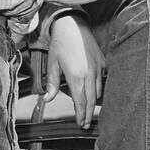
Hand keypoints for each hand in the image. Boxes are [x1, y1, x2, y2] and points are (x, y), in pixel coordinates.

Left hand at [45, 14, 104, 128]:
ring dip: (94, 104)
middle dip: (89, 114)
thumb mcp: (52, 64)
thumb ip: (51, 83)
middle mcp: (89, 74)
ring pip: (98, 92)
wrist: (73, 25)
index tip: (80, 123)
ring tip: (89, 112)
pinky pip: (102, 81)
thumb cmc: (60, 44)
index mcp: (76, 76)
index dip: (80, 115)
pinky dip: (98, 90)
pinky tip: (94, 94)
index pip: (80, 102)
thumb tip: (46, 99)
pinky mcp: (102, 62)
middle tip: (86, 124)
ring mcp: (98, 68)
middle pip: (91, 101)